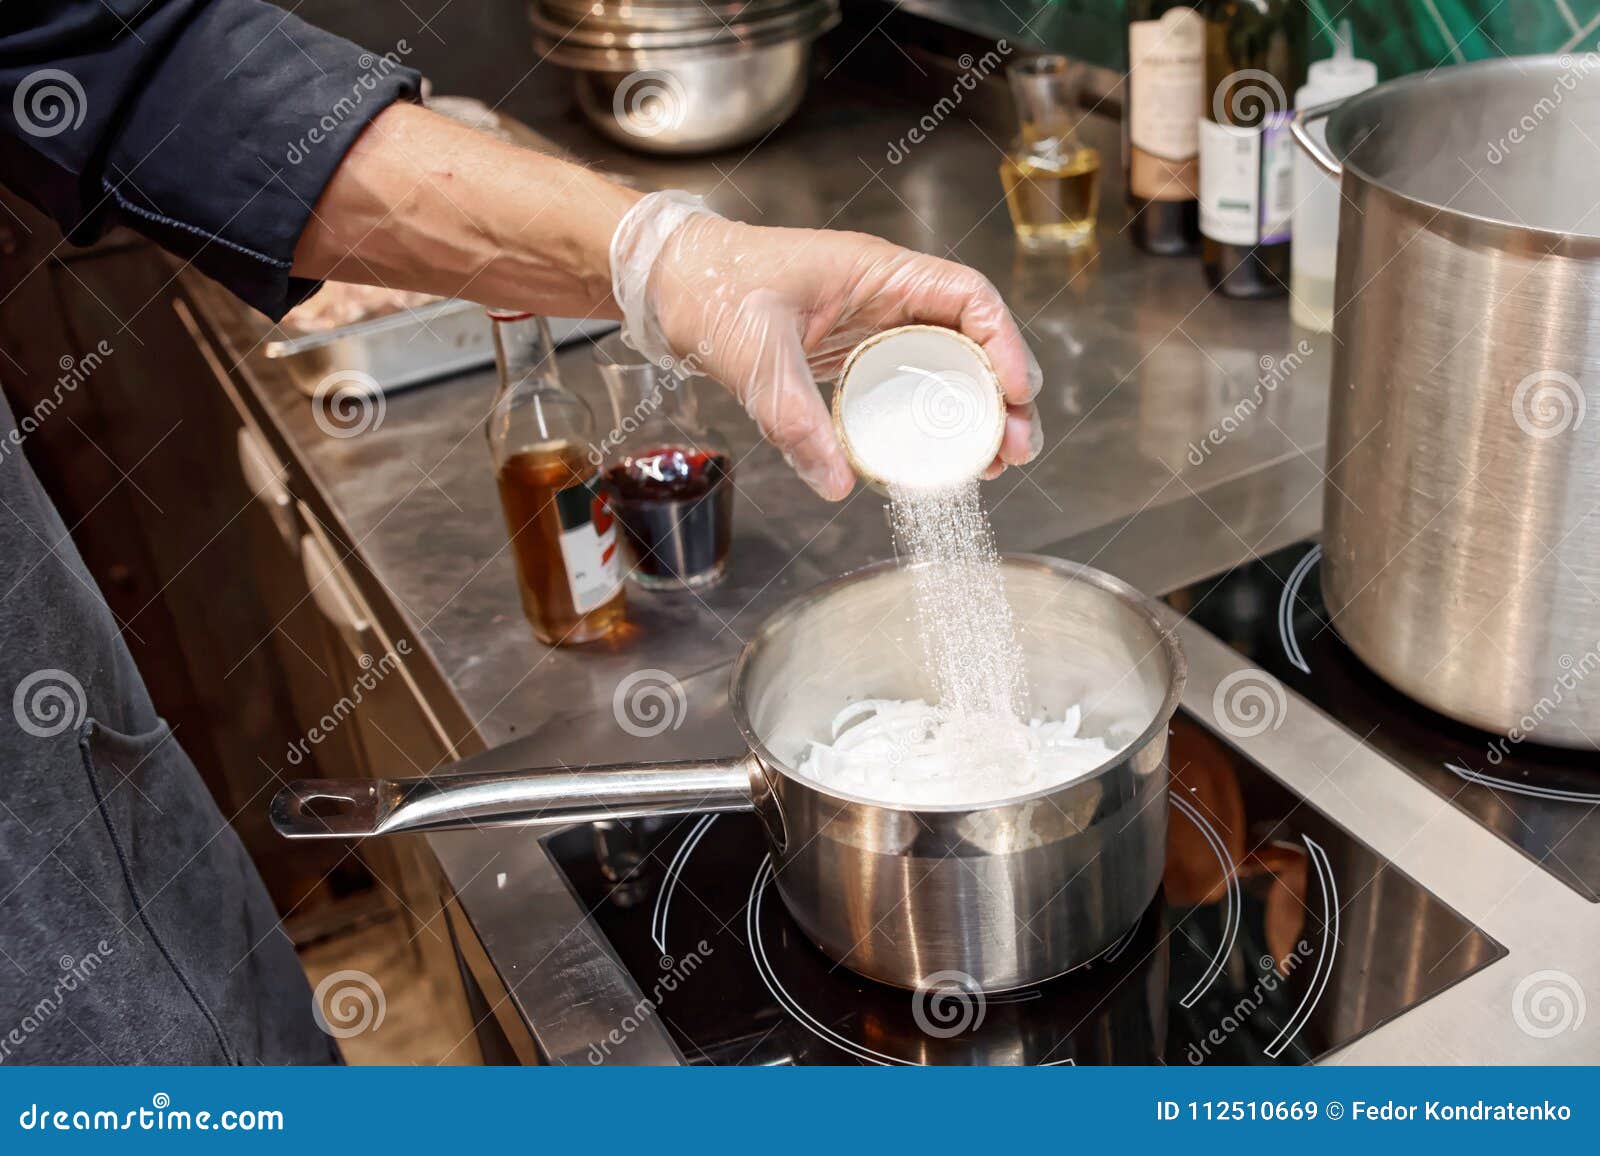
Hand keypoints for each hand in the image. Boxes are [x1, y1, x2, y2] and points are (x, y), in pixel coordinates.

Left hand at [611, 192, 1041, 499]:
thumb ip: (794, 417)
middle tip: (1014, 451)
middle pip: (971, 341)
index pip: (968, 298)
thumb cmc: (710, 287)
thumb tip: (836, 483)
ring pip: (945, 367)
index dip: (1004, 344)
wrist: (667, 282)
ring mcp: (872, 326)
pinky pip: (906, 386)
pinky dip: (928, 421)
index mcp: (878, 272)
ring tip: (989, 466)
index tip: (1017, 394)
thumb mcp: (754, 353)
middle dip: (1002, 396)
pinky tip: (935, 459)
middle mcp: (886, 297)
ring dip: (972, 414)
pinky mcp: (852, 356)